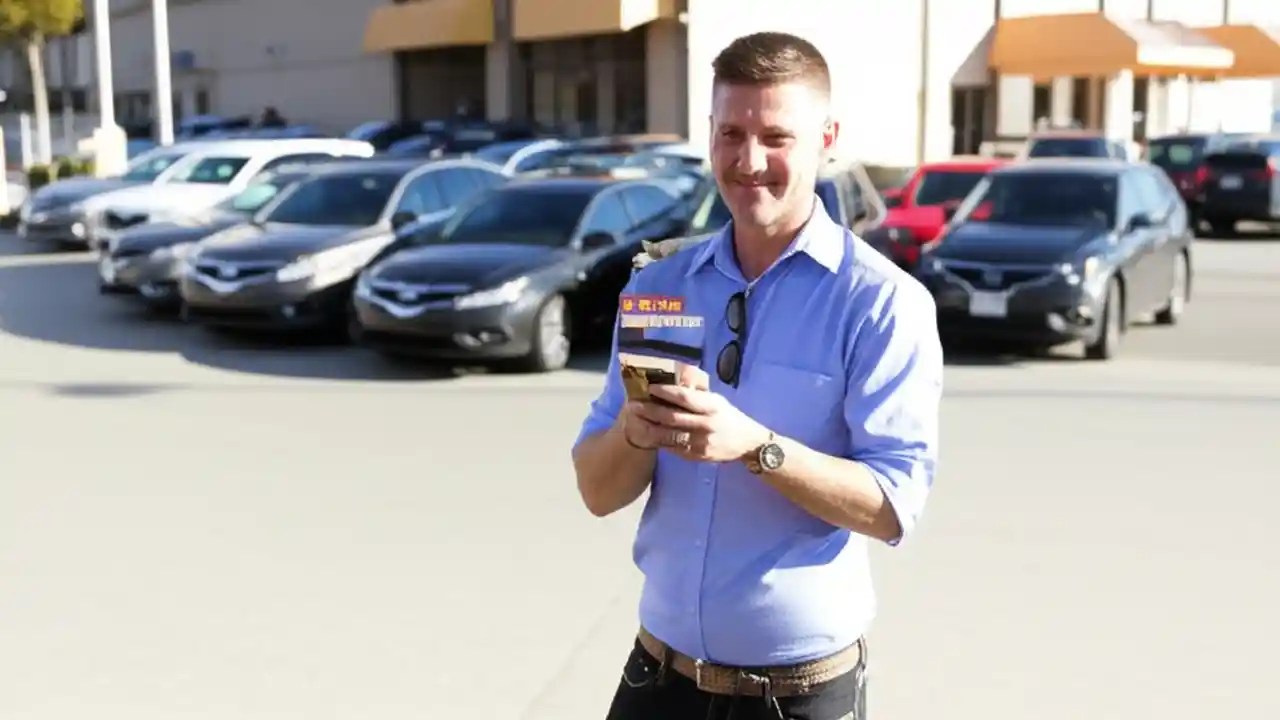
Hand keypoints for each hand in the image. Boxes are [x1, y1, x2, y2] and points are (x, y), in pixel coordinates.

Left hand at [637, 384, 769, 462]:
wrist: (748, 443)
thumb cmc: (729, 417)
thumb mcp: (717, 401)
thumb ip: (697, 395)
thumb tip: (674, 383)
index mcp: (712, 407)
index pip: (685, 397)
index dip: (665, 392)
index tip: (649, 388)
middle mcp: (707, 424)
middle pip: (673, 417)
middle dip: (650, 411)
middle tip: (633, 405)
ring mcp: (702, 442)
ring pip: (670, 435)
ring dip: (650, 428)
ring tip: (635, 421)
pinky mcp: (698, 456)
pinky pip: (674, 448)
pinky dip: (660, 441)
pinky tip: (649, 435)